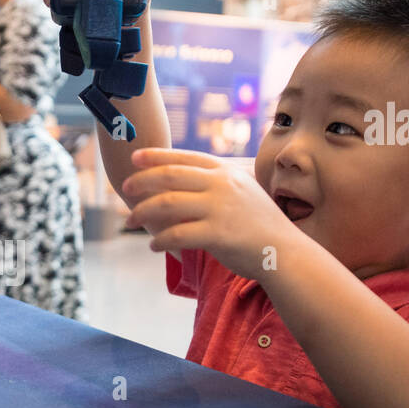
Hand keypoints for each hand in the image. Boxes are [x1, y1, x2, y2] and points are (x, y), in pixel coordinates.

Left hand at [122, 149, 299, 280]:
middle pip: (169, 176)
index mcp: (225, 172)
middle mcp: (221, 184)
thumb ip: (216, 183)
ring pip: (167, 204)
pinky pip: (177, 234)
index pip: (183, 158)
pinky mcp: (217, 234)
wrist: (283, 251)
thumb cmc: (258, 224)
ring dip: (143, 212)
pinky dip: (160, 240)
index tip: (134, 158)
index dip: (156, 156)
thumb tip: (183, 180)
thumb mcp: (241, 191)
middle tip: (125, 189)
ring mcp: (219, 208)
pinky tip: (154, 246)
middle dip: (142, 181)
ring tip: (131, 222)